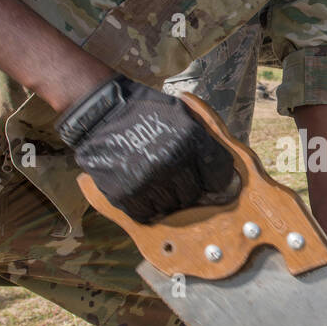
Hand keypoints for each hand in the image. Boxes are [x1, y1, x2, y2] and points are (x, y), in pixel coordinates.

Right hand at [57, 76, 235, 223]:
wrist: (101, 112)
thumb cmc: (145, 112)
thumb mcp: (182, 115)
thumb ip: (203, 141)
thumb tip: (225, 173)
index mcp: (189, 141)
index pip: (219, 175)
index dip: (216, 181)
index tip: (211, 183)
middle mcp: (171, 163)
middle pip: (193, 195)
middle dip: (187, 189)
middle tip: (173, 179)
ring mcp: (147, 180)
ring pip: (170, 207)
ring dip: (165, 199)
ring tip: (154, 181)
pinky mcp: (125, 193)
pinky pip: (145, 214)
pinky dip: (145, 207)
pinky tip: (141, 191)